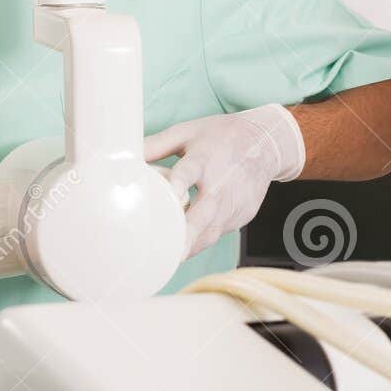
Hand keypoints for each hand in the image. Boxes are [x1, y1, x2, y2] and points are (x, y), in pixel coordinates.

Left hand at [143, 104, 304, 259]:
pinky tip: (184, 249)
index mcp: (206, 157)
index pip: (190, 171)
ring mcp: (236, 202)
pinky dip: (201, 241)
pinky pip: (219, 233)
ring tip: (167, 258)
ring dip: (190, 245)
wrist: (266, 143)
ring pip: (212, 231)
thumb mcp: (187, 132)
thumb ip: (155, 145)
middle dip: (187, 233)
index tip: (169, 196)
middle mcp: (223, 182)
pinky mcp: (243, 214)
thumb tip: (124, 156)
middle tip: (169, 252)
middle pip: (205, 212)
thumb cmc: (221, 136)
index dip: (178, 184)